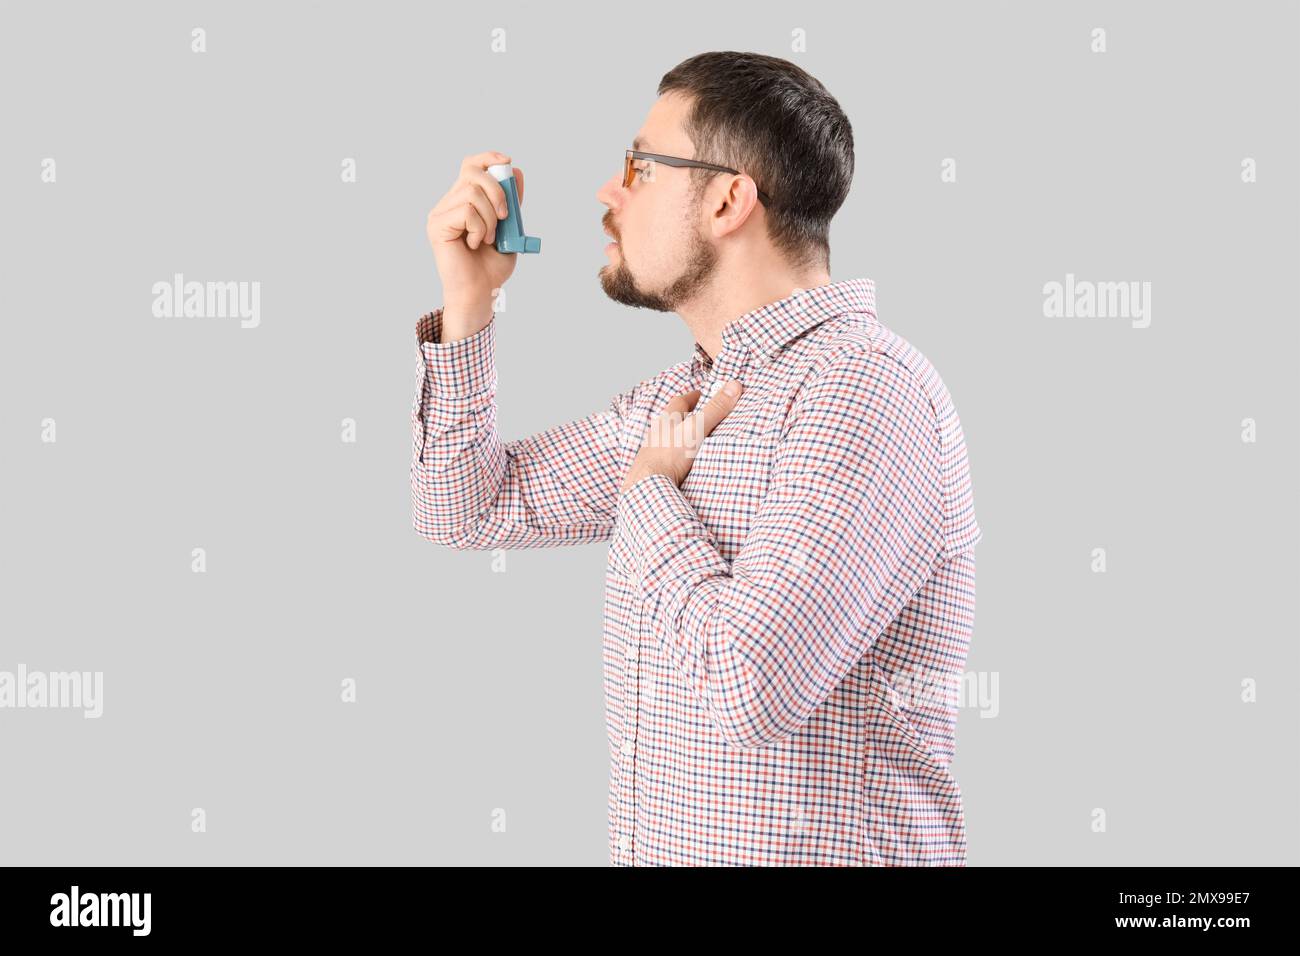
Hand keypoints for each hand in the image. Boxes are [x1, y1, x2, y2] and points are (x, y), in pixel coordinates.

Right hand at [426, 151, 524, 327]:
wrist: (481, 292)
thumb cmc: (492, 266)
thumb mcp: (509, 229)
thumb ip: (511, 202)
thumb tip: (516, 171)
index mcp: (463, 201)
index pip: (470, 166)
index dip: (487, 158)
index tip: (506, 162)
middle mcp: (448, 204)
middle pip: (473, 172)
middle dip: (497, 191)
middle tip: (504, 217)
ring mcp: (440, 214)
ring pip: (472, 193)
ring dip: (489, 218)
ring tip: (488, 238)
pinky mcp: (437, 226)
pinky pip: (466, 211)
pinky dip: (479, 228)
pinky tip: (474, 244)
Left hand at [619, 380, 743, 492]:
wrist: (648, 486)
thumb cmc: (669, 455)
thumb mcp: (696, 429)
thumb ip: (714, 409)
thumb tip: (733, 385)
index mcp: (666, 420)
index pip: (680, 402)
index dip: (693, 397)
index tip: (703, 395)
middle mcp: (657, 434)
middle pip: (672, 420)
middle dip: (685, 417)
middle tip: (700, 416)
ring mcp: (653, 452)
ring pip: (668, 439)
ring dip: (680, 438)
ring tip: (694, 441)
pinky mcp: (654, 470)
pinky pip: (667, 459)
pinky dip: (677, 457)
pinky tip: (683, 463)